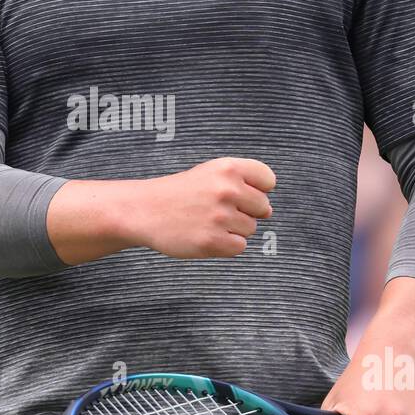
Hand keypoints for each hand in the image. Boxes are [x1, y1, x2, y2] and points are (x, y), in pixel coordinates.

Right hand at [127, 156, 274, 258]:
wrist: (145, 210)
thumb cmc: (181, 193)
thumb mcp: (210, 173)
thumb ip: (243, 184)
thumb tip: (269, 211)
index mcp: (227, 168)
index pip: (268, 180)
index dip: (257, 190)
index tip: (238, 193)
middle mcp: (226, 189)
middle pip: (263, 208)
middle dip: (246, 212)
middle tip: (217, 210)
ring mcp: (219, 216)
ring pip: (251, 229)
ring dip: (233, 229)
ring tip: (207, 221)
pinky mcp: (212, 240)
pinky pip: (239, 247)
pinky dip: (226, 245)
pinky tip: (206, 234)